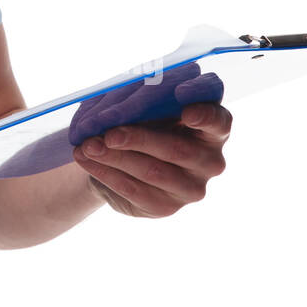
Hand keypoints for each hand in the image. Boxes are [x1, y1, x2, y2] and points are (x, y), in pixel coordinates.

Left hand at [71, 65, 231, 217]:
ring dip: (115, 157)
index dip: (206, 116)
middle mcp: (210, 161)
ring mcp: (191, 188)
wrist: (123, 159)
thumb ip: (145, 100)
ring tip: (87, 146)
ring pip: (152, 172)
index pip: (220, 122)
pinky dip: (106, 173)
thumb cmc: (143, 121)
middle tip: (109, 134)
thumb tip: (120, 103)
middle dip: (139, 140)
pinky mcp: (166, 207)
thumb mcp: (148, 105)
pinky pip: (133, 190)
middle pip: (178, 150)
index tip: (187, 111)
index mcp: (212, 128)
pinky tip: (87, 160)